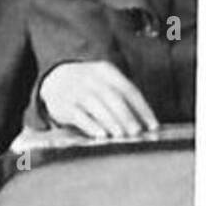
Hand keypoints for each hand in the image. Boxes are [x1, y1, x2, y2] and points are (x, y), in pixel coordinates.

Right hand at [39, 60, 159, 138]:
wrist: (53, 79)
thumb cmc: (88, 86)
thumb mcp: (104, 82)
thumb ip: (121, 97)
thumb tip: (142, 121)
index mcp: (105, 70)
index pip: (128, 89)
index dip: (142, 108)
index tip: (152, 124)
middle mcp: (90, 78)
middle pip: (113, 97)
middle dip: (127, 116)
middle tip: (136, 132)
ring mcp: (75, 90)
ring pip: (96, 106)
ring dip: (111, 122)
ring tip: (121, 135)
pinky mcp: (62, 104)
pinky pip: (79, 115)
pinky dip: (91, 126)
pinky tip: (101, 134)